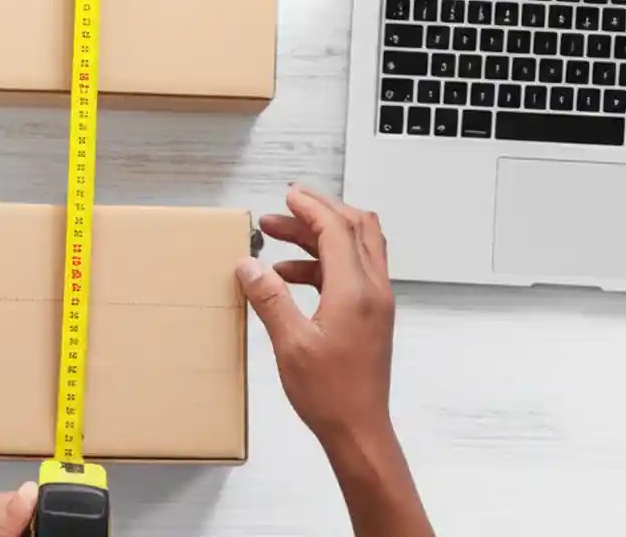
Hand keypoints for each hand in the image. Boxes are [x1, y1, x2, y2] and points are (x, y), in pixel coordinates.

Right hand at [236, 184, 394, 445]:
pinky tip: (289, 276)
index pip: (337, 230)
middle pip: (355, 229)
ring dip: (319, 238)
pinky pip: (352, 273)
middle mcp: (374, 290)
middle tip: (284, 211)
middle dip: (318, 214)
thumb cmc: (329, 393)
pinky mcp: (372, 317)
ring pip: (356, 249)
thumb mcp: (290, 343)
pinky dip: (323, 264)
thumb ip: (269, 298)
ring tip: (277, 241)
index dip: (311, 208)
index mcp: (356, 290)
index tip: (288, 195)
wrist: (360, 430)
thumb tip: (248, 265)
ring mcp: (376, 303)